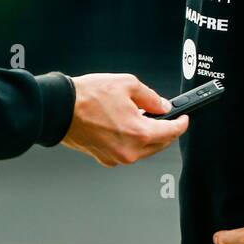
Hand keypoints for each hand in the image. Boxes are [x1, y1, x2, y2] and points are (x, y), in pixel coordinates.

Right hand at [60, 73, 188, 165]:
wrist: (58, 108)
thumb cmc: (87, 97)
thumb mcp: (128, 85)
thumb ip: (151, 97)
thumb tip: (162, 105)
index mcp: (139, 133)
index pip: (172, 132)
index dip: (182, 123)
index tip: (184, 118)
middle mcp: (129, 151)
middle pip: (161, 144)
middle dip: (166, 130)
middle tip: (164, 116)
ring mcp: (117, 157)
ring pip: (145, 150)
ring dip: (149, 136)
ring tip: (142, 117)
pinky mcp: (105, 158)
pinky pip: (129, 152)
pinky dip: (133, 141)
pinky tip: (127, 126)